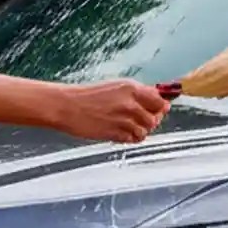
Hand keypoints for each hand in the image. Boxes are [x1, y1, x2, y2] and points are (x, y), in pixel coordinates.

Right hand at [53, 80, 170, 143]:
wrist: (67, 106)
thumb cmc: (89, 95)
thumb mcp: (116, 87)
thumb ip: (138, 94)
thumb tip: (159, 99)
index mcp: (132, 89)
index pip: (160, 101)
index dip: (161, 107)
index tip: (159, 109)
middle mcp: (130, 104)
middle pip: (155, 118)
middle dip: (150, 120)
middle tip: (140, 119)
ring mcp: (123, 120)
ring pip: (145, 131)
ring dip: (139, 130)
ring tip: (128, 126)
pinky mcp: (115, 134)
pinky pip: (133, 139)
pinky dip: (130, 138)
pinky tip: (121, 132)